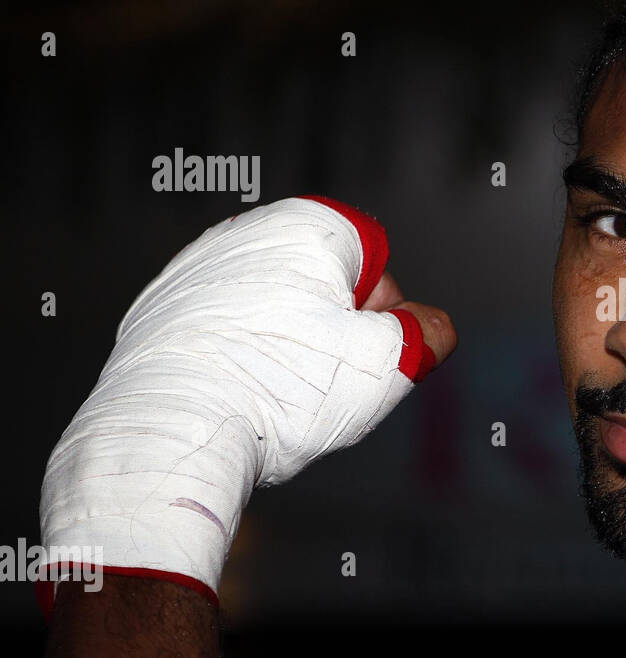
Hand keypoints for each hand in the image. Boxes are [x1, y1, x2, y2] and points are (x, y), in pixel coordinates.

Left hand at [38, 195, 455, 610]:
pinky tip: (236, 393)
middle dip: (332, 329)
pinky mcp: (160, 311)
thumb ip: (427, 335)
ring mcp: (195, 271)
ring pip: (271, 307)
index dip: (382, 312)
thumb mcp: (387, 364)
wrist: (177, 429)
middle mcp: (246, 233)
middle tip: (325, 379)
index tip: (364, 350)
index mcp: (306, 228)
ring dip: (285, 344)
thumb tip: (433, 328)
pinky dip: (238, 355)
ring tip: (276, 392)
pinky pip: (223, 328)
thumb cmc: (281, 389)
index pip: (375, 260)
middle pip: (321, 282)